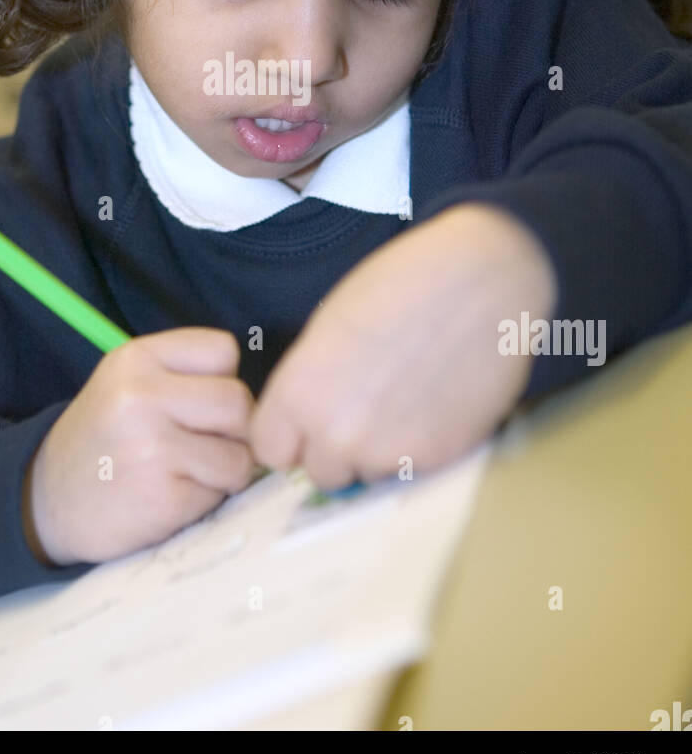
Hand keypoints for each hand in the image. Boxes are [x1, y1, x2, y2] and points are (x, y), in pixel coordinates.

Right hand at [23, 327, 255, 565]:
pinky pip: (220, 494)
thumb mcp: (128, 383)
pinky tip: (170, 497)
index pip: (223, 350)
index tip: (198, 404)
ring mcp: (151, 447)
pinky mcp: (163, 496)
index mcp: (136, 358)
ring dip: (225, 472)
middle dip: (233, 431)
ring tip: (185, 473)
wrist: (47, 502)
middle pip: (239, 402)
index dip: (221, 380)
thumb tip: (263, 400)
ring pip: (240, 455)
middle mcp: (141, 395)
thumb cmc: (104, 440)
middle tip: (200, 446)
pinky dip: (206, 500)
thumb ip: (185, 377)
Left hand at [249, 203, 558, 487]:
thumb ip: (309, 384)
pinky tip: (433, 401)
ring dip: (377, 449)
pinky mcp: (436, 460)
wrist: (482, 280)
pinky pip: (411, 470)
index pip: (271, 450)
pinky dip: (418, 445)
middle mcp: (337, 433)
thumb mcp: (329, 325)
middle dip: (335, 446)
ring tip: (404, 398)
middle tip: (365, 404)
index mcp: (300, 394)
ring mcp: (388, 452)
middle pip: (319, 471)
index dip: (291, 434)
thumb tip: (305, 422)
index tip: (309, 420)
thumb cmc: (402, 284)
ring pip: (367, 473)